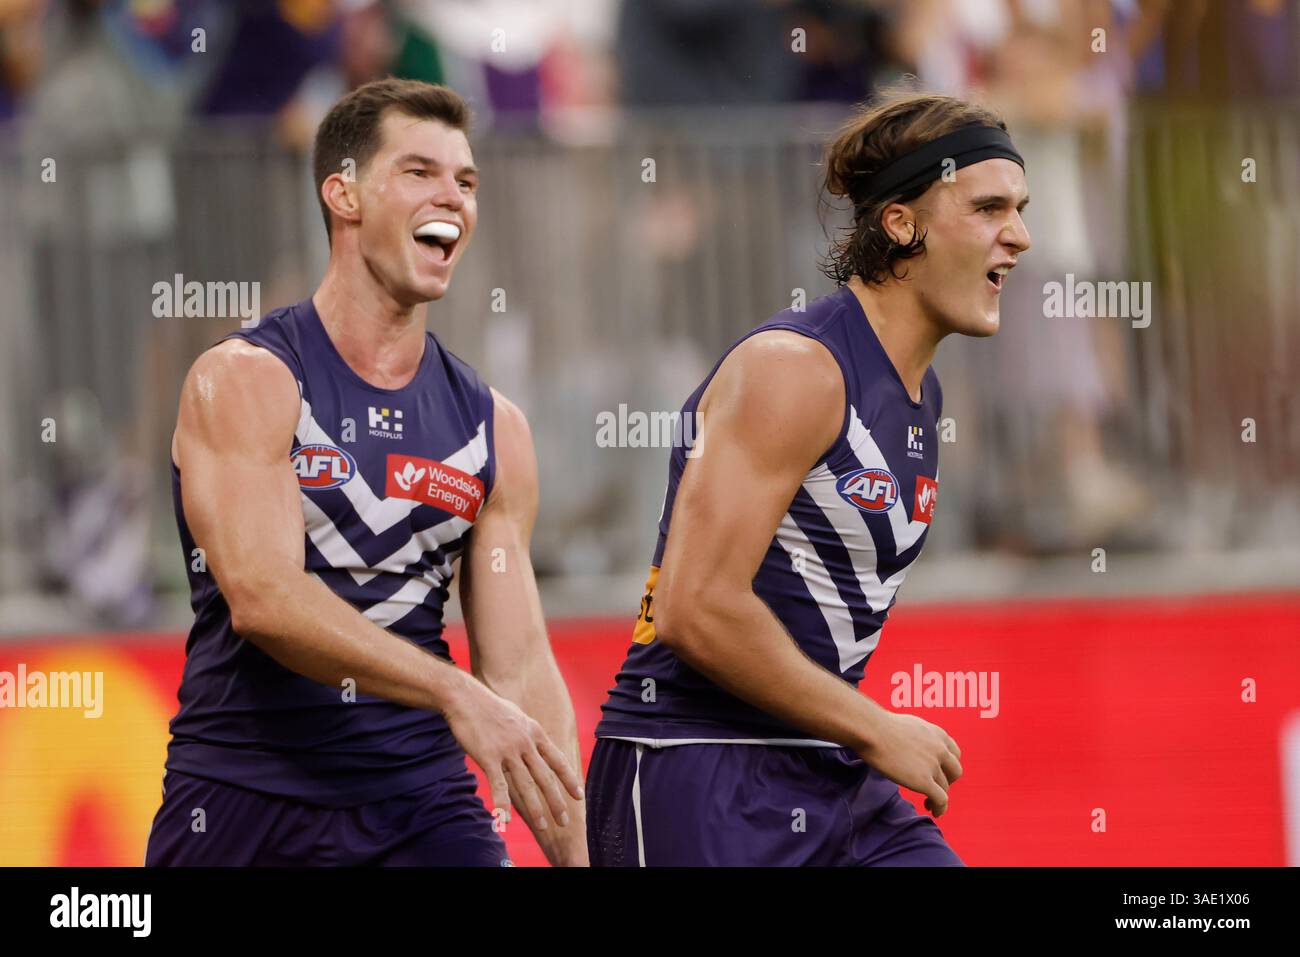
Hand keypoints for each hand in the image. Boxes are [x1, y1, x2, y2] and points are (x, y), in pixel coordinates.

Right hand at [443, 676, 584, 830]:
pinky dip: (503, 804)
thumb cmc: (488, 707)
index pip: (558, 760)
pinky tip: (505, 821)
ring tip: (543, 826)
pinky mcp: (489, 757)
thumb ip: (527, 732)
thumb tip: (535, 743)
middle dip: (557, 801)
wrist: (464, 698)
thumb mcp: (517, 716)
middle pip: (545, 777)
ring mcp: (508, 750)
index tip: (579, 796)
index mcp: (535, 732)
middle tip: (565, 821)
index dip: (569, 779)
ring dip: (536, 808)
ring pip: (526, 785)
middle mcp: (526, 742)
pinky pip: (499, 785)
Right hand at [859, 710, 962, 816]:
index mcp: (938, 734)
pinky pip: (941, 799)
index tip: (939, 772)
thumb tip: (911, 744)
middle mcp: (940, 749)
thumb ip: (918, 737)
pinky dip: (940, 808)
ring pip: (945, 788)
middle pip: (955, 771)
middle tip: (934, 787)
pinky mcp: (924, 781)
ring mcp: (933, 766)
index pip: (955, 754)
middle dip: (947, 781)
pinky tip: (932, 811)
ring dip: (939, 798)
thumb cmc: (880, 726)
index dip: (948, 766)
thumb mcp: (909, 725)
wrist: (873, 730)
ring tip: (928, 804)